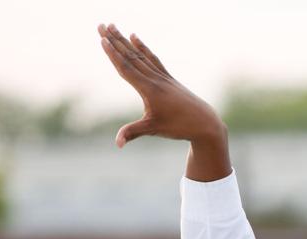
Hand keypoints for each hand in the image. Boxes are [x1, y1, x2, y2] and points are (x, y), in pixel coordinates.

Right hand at [96, 24, 230, 177]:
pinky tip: (135, 37)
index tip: (102, 39)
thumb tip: (117, 144)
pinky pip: (152, 59)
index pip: (127, 69)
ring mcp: (163, 77)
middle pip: (131, 57)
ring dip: (125, 41)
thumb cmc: (179, 127)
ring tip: (114, 26)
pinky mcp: (169, 79)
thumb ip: (133, 133)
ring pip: (140, 55)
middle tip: (101, 25)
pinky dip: (142, 48)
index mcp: (149, 90)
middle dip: (115, 41)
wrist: (205, 123)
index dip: (113, 54)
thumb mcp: (154, 130)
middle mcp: (155, 79)